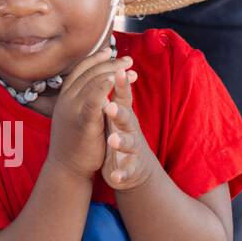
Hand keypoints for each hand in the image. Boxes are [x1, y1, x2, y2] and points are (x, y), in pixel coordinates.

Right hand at [47, 50, 133, 180]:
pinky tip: (115, 79)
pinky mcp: (82, 122)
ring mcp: (72, 109)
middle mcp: (66, 99)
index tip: (110, 51)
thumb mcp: (75, 116)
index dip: (95, 59)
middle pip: (89, 72)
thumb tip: (96, 85)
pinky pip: (93, 99)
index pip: (80, 70)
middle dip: (110, 63)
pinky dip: (103, 86)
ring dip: (112, 71)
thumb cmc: (75, 142)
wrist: (67, 168)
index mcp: (65, 97)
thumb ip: (83, 99)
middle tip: (129, 60)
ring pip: (92, 82)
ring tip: (129, 68)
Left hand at [101, 66, 153, 190]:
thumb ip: (114, 92)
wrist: (132, 165)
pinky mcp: (131, 168)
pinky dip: (122, 174)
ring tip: (113, 140)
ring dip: (121, 142)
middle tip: (109, 106)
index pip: (123, 97)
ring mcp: (132, 149)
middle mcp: (131, 130)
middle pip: (127, 119)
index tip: (117, 71)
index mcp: (124, 115)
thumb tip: (109, 63)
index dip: (121, 85)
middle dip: (119, 112)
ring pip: (130, 144)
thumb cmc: (120, 132)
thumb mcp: (116, 112)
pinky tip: (116, 178)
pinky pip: (128, 171)